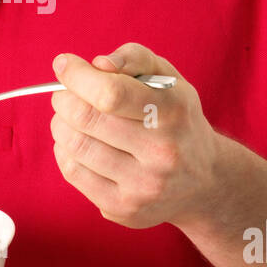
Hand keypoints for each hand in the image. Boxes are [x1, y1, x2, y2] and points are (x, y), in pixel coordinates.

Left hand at [50, 42, 221, 229]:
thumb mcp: (169, 80)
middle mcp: (161, 153)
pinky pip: (73, 172)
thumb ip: (135, 58)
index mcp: (173, 113)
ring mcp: (142, 185)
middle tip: (64, 94)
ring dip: (61, 124)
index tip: (64, 64)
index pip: (111, 94)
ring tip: (69, 117)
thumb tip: (98, 64)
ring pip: (75, 146)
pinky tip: (76, 142)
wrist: (205, 182)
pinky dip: (64, 150)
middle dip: (64, 99)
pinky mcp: (123, 208)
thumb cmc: (177, 120)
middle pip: (86, 119)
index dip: (78, 76)